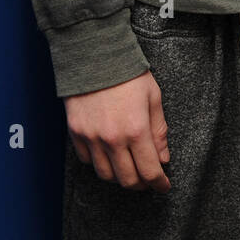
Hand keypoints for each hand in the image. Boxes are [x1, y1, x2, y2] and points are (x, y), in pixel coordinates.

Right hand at [64, 70, 170, 191]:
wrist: (95, 54)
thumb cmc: (128, 72)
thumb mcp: (153, 97)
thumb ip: (159, 131)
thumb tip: (163, 158)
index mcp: (136, 129)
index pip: (149, 171)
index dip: (159, 183)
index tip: (163, 186)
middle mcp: (113, 139)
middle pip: (127, 179)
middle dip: (141, 184)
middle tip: (147, 179)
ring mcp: (92, 138)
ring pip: (106, 174)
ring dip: (120, 176)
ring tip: (128, 167)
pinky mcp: (76, 133)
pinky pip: (87, 160)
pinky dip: (99, 163)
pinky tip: (109, 154)